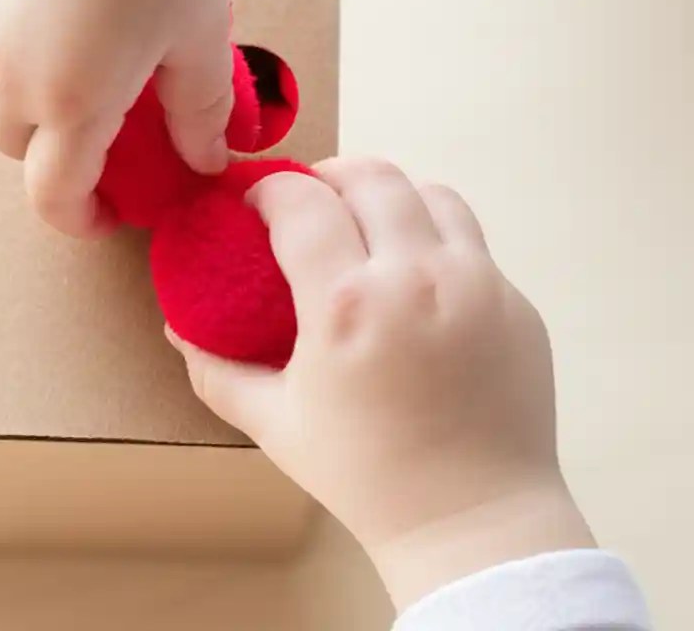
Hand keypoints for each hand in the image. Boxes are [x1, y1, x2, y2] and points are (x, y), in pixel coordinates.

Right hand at [0, 0, 232, 236]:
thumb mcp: (197, 31)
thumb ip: (200, 110)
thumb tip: (204, 159)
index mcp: (73, 104)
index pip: (55, 198)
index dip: (80, 219)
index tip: (109, 211)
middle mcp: (11, 76)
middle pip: (20, 146)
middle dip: (58, 151)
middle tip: (108, 125)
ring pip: (0, 86)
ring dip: (38, 87)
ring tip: (90, 40)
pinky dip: (20, 32)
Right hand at [166, 157, 596, 608]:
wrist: (471, 519)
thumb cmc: (365, 476)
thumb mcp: (274, 424)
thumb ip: (216, 370)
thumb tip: (178, 331)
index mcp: (348, 303)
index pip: (301, 202)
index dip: (269, 189)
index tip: (255, 203)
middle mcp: (417, 276)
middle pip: (371, 176)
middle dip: (328, 175)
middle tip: (308, 200)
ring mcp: (478, 284)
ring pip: (431, 192)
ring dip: (389, 195)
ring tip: (366, 223)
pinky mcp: (515, 302)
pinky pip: (471, 241)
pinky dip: (433, 237)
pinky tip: (413, 275)